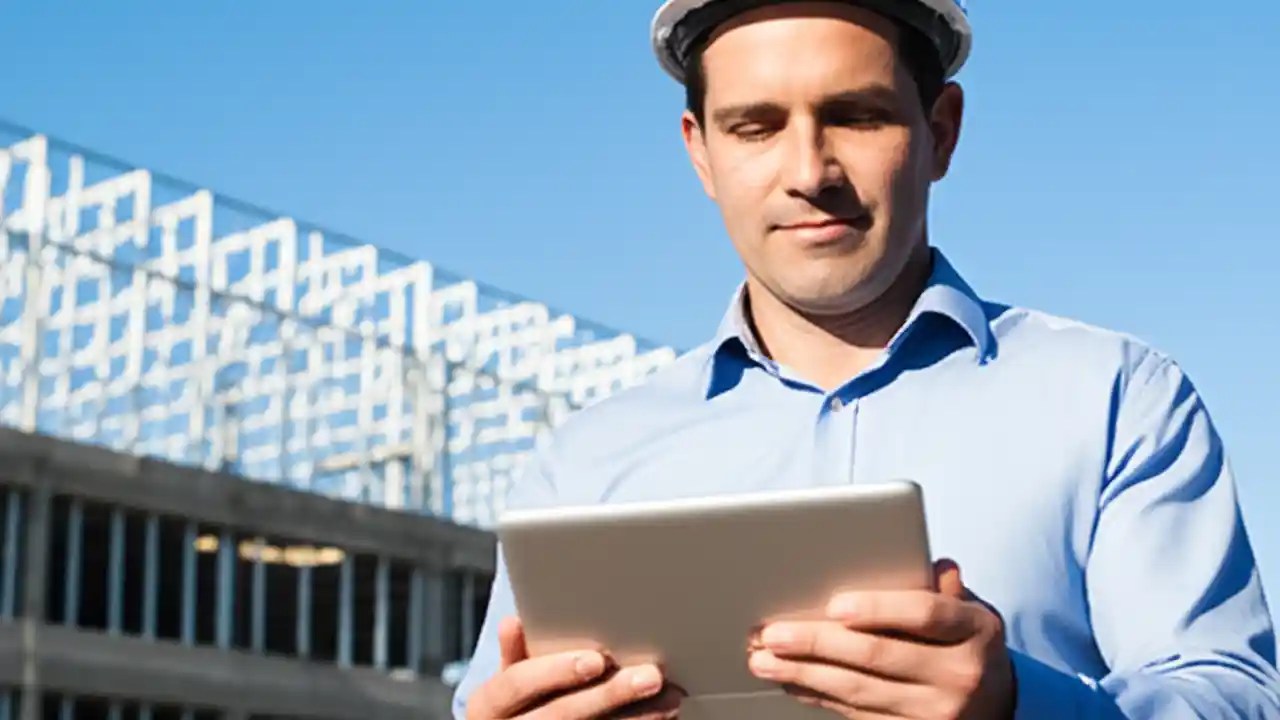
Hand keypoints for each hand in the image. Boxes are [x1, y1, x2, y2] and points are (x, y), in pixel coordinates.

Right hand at [466, 616, 683, 718]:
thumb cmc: (515, 707)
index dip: (554, 671)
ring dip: (634, 719)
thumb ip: (515, 656)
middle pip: (559, 716)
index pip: (516, 685)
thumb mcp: (506, 684)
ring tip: (669, 699)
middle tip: (649, 676)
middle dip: (607, 696)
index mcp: (488, 707)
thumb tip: (514, 622)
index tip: (595, 659)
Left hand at [747, 559, 1014, 718]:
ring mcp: (937, 712)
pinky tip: (792, 681)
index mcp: (975, 630)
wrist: (997, 705)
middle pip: (879, 655)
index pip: (925, 614)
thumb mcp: (971, 610)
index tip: (834, 605)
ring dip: (804, 673)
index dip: (879, 608)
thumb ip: (944, 589)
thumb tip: (934, 564)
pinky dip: (819, 697)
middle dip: (818, 643)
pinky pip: (857, 715)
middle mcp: (960, 674)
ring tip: (764, 658)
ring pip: (860, 690)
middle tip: (772, 632)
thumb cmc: (967, 642)